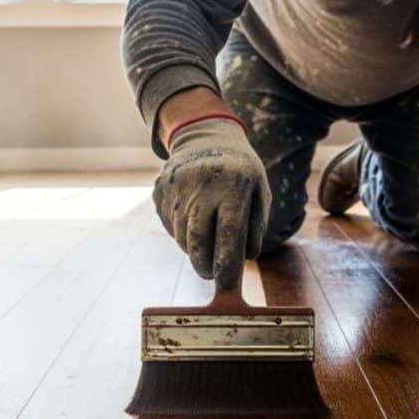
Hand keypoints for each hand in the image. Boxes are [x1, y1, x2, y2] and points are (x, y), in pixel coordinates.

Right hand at [153, 115, 269, 287]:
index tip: (225, 282)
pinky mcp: (160, 189)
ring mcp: (177, 186)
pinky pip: (168, 223)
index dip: (226, 262)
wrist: (205, 136)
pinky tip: (190, 220)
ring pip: (180, 234)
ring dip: (192, 248)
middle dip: (203, 264)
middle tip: (210, 274)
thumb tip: (245, 259)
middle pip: (197, 238)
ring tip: (204, 242)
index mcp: (233, 185)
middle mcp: (202, 185)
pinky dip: (180, 232)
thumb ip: (255, 226)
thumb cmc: (240, 173)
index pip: (228, 232)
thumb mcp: (259, 192)